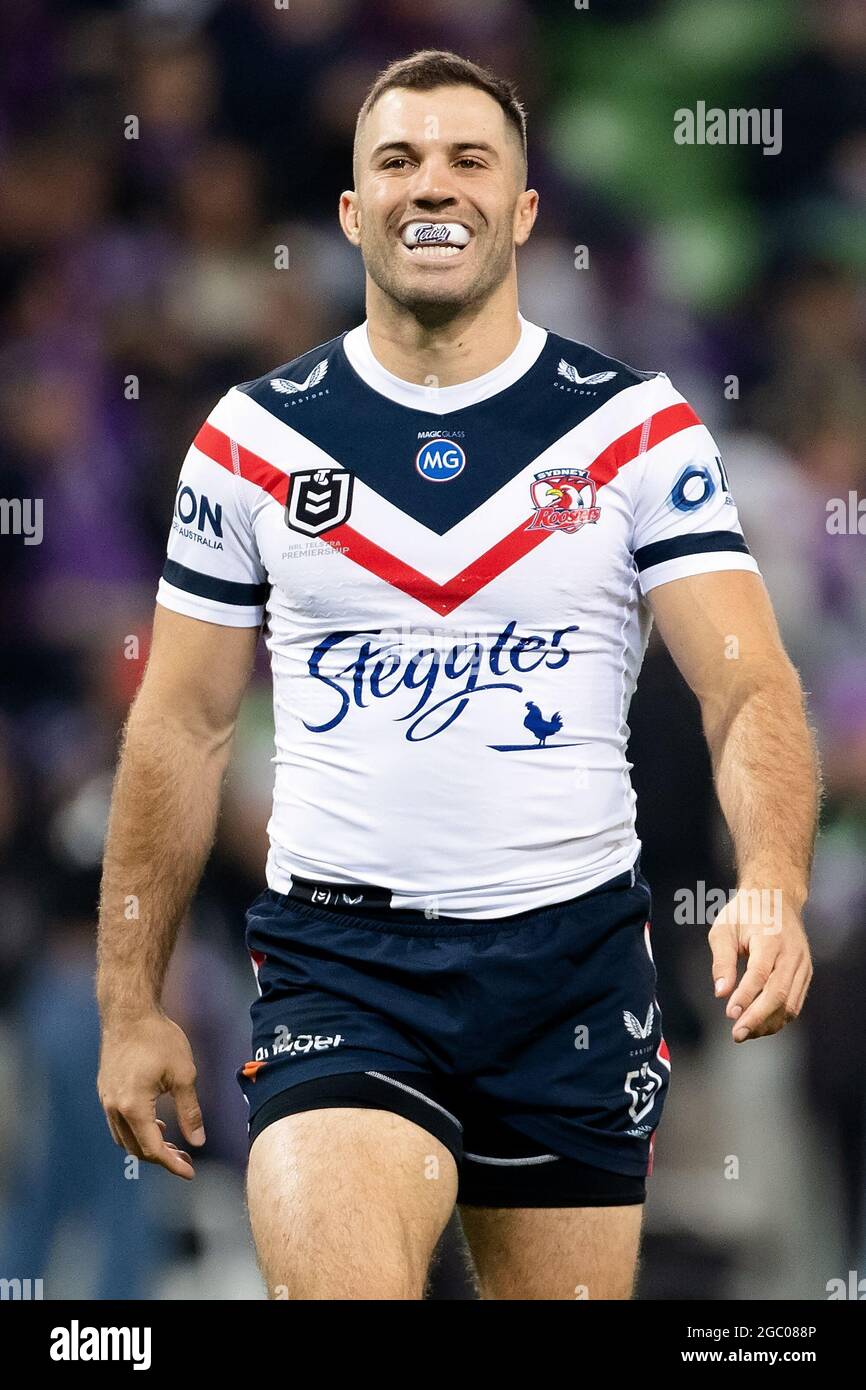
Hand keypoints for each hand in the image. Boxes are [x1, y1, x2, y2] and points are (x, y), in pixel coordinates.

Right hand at [97, 1011, 205, 1178]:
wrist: (129, 1012)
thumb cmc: (159, 1039)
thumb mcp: (184, 1074)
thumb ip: (190, 1111)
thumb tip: (198, 1142)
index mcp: (133, 1107)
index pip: (152, 1149)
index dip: (172, 1164)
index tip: (190, 1173)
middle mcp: (114, 1108)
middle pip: (136, 1148)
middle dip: (162, 1158)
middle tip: (186, 1160)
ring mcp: (106, 1099)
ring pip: (124, 1138)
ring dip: (147, 1146)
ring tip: (172, 1145)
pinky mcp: (105, 1090)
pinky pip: (118, 1122)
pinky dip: (137, 1130)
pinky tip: (156, 1123)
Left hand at [708, 887, 811, 1042]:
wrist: (776, 897)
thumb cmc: (745, 913)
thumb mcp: (724, 928)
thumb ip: (722, 960)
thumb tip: (720, 993)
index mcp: (771, 938)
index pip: (760, 974)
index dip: (745, 996)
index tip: (729, 1014)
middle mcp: (791, 953)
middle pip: (779, 993)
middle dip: (757, 1018)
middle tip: (737, 1035)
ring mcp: (802, 965)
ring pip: (790, 1003)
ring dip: (768, 1023)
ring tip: (744, 1032)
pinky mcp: (805, 974)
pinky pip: (795, 1002)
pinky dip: (778, 1018)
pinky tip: (759, 1024)